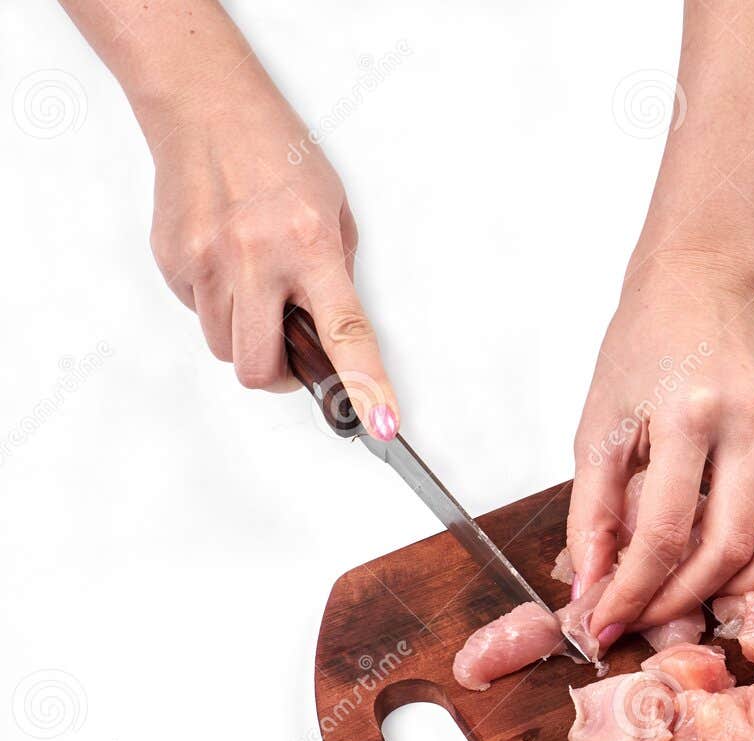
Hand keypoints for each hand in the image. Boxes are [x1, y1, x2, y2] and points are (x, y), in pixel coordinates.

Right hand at [146, 81, 398, 436]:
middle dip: (278, 375)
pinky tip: (226, 261)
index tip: (381, 421)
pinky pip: (198, 314)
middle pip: (260, 367)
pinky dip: (216, 304)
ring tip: (256, 287)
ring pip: (224, 347)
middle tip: (290, 352)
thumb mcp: (333, 209)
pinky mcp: (172, 260)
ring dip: (245, 335)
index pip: (344, 332)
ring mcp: (207, 262)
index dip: (364, 384)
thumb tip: (331, 328)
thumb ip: (337, 271)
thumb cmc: (276, 152)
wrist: (205, 106)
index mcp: (309, 246)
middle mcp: (256, 258)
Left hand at [568, 255, 753, 640]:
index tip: (609, 622)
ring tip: (716, 590)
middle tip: (650, 617)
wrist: (696, 283)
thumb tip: (591, 586)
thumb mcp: (600, 425)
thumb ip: (593, 510)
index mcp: (689, 415)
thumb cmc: (642, 349)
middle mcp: (751, 422)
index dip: (634, 589)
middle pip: (732, 544)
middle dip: (685, 597)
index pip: (666, 531)